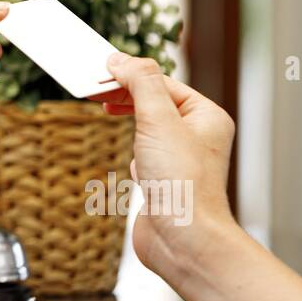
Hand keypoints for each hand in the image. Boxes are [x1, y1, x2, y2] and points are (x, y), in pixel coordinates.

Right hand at [89, 52, 236, 279]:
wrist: (184, 241)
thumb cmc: (181, 184)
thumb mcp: (158, 120)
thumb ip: (141, 83)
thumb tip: (121, 59)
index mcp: (206, 116)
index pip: (163, 82)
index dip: (130, 74)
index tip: (100, 70)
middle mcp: (198, 136)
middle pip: (154, 102)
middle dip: (125, 95)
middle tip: (95, 88)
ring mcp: (181, 160)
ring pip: (148, 128)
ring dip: (129, 122)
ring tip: (106, 111)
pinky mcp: (165, 182)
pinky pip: (144, 156)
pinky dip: (133, 155)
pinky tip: (134, 165)